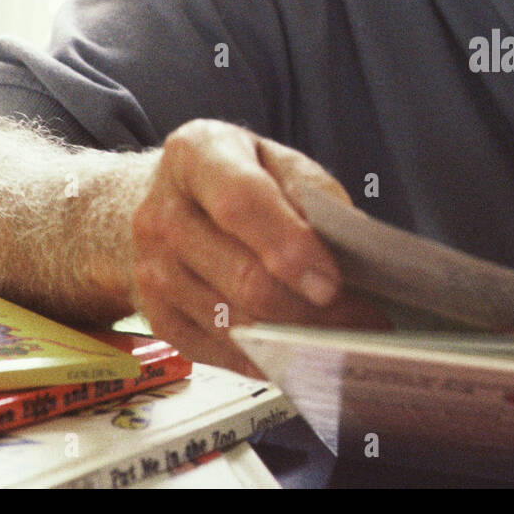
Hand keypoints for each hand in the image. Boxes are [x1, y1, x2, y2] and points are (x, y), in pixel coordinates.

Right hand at [131, 119, 387, 375]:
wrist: (174, 201)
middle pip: (243, 277)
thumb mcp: (278, 160)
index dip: (290, 246)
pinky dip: (263, 357)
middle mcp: (163, 214)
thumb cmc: (239, 178)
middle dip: (311, 307)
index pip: (242, 203)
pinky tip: (298, 349)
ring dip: (297, 336)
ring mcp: (151, 269)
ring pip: (234, 324)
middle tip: (363, 318)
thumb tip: (351, 248)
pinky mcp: (155, 315)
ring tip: (343, 334)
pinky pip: (215, 351)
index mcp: (197, 156)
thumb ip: (313, 194)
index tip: (333, 283)